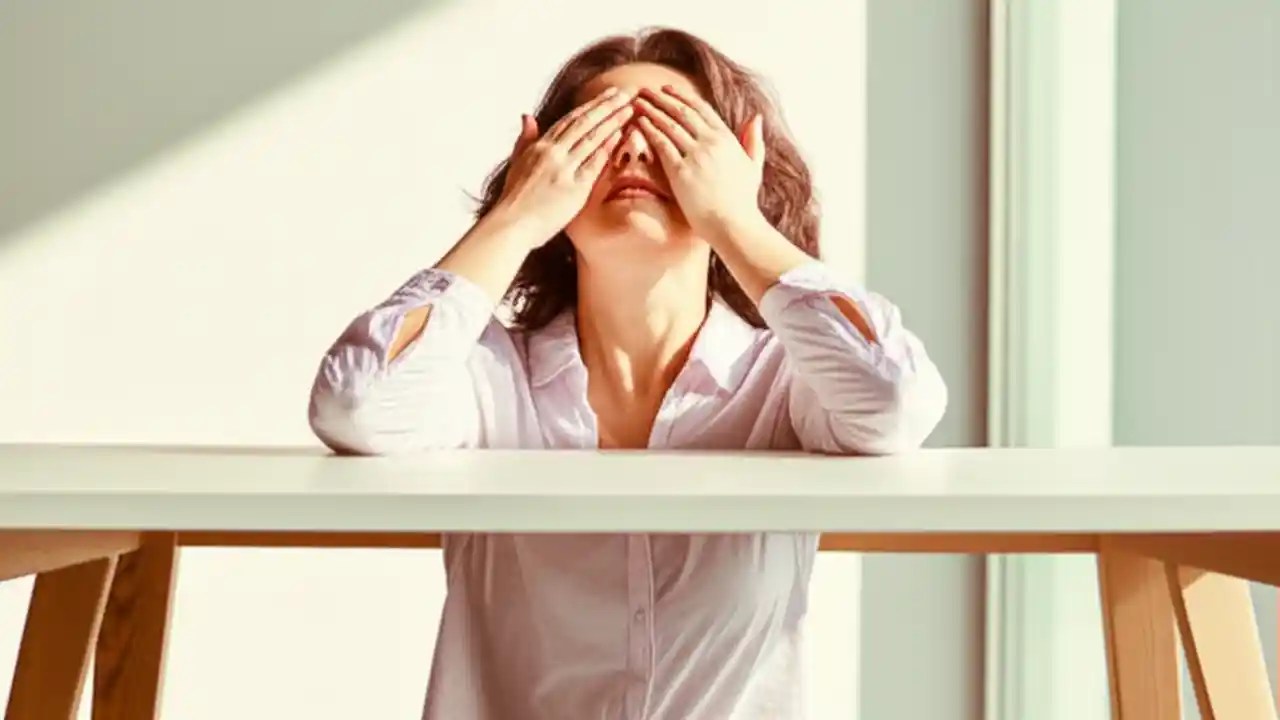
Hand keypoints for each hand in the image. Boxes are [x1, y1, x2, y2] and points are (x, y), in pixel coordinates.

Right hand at [495, 87, 633, 245]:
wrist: (510, 225)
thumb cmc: (513, 200)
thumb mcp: (516, 163)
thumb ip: (524, 139)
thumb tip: (527, 116)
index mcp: (539, 147)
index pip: (570, 120)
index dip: (590, 106)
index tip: (607, 95)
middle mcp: (551, 153)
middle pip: (583, 123)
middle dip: (606, 106)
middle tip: (625, 93)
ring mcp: (563, 169)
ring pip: (591, 138)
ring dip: (611, 121)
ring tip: (628, 109)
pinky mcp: (573, 187)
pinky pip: (594, 163)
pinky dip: (607, 147)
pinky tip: (621, 135)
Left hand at [632, 85, 766, 237]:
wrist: (734, 224)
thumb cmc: (743, 200)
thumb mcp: (753, 165)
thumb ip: (753, 140)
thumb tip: (756, 117)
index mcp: (727, 138)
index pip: (701, 108)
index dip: (682, 96)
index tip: (667, 89)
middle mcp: (710, 142)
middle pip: (682, 111)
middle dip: (662, 98)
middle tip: (645, 89)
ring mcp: (695, 155)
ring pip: (669, 124)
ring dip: (651, 109)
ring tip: (636, 101)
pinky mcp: (681, 171)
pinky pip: (662, 144)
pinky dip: (649, 129)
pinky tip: (639, 121)